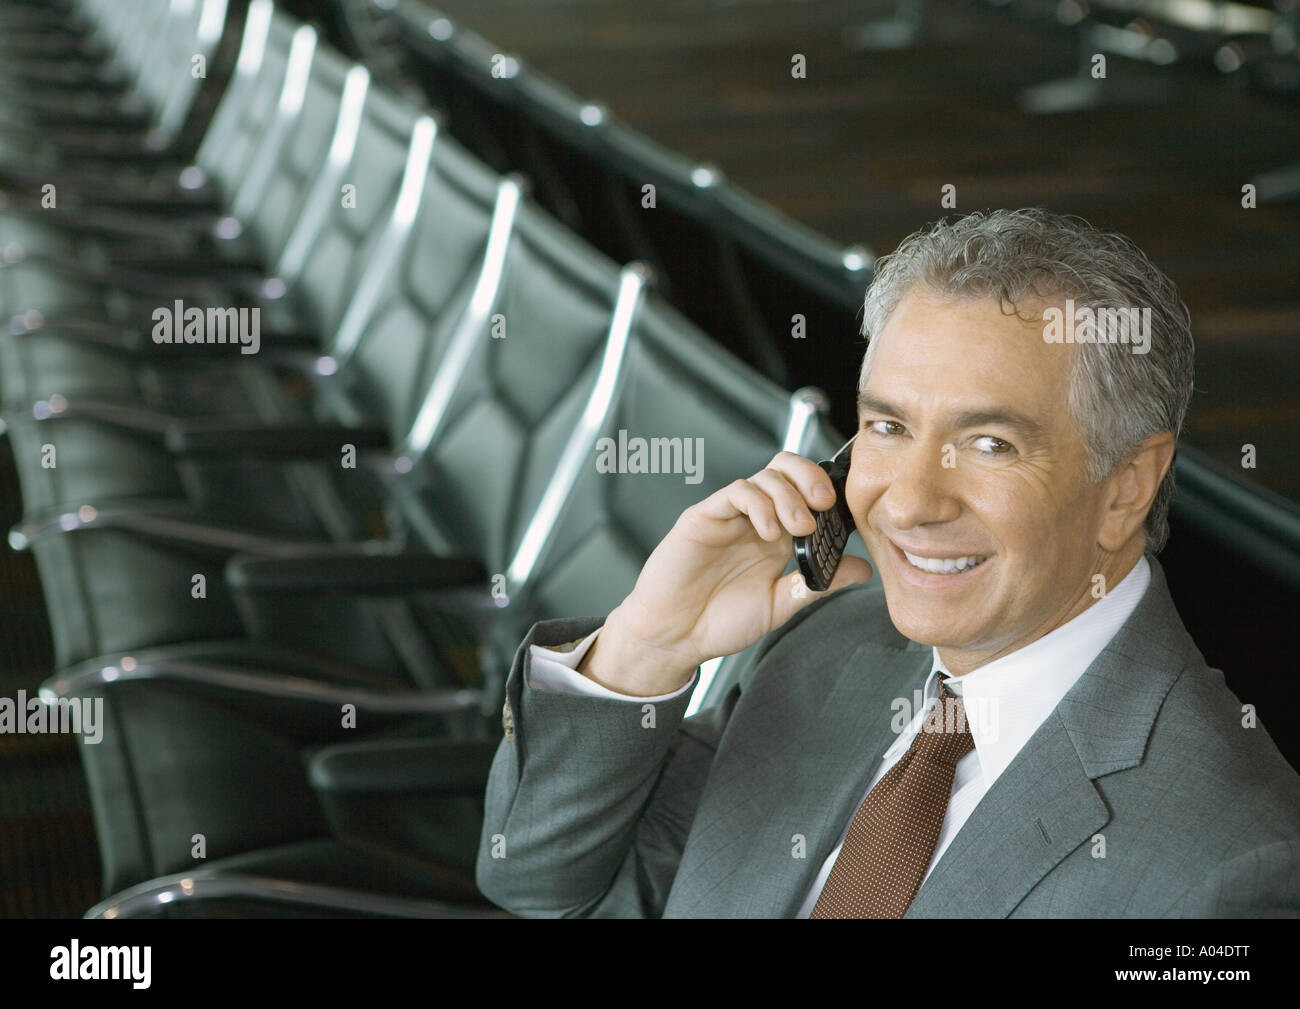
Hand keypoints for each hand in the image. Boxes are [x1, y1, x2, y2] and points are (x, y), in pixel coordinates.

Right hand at [580, 451, 873, 695]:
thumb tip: (863, 569)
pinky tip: (768, 531)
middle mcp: (755, 519)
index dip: (827, 492)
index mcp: (777, 536)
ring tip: (798, 529)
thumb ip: (818, 584)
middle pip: (787, 470)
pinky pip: (735, 492)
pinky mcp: (704, 517)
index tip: (844, 511)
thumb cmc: (719, 622)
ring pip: (765, 477)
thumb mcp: (780, 605)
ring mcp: (729, 516)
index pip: (805, 493)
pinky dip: (758, 504)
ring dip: (789, 496)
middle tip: (824, 505)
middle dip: (811, 478)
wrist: (674, 637)